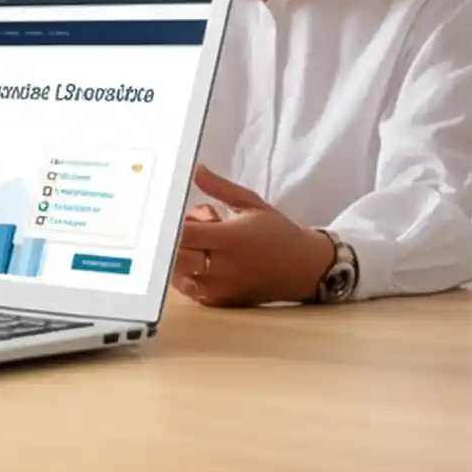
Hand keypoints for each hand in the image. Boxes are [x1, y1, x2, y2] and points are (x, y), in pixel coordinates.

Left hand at [173, 165, 334, 306]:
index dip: (169, 225)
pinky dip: (185, 274)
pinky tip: (198, 261)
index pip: (184, 234)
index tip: (167, 215)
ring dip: (176, 258)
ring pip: (177, 274)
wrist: (304, 268)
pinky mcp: (219, 301)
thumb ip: (220, 188)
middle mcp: (222, 267)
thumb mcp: (251, 204)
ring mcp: (219, 288)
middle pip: (175, 256)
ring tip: (196, 245)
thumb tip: (195, 170)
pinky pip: (188, 289)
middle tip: (185, 229)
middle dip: (171, 241)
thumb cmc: (277, 233)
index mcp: (230, 240)